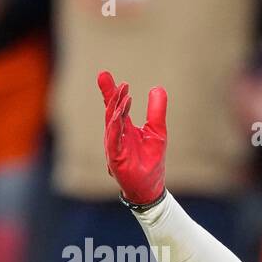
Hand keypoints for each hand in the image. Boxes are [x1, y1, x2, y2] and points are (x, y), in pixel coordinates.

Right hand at [97, 70, 167, 205]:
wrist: (150, 187)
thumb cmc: (151, 160)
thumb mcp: (157, 131)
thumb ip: (156, 111)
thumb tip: (157, 88)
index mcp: (124, 127)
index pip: (115, 106)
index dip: (110, 91)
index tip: (104, 74)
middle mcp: (116, 134)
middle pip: (111, 110)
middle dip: (110, 94)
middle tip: (108, 77)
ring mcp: (113, 145)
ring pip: (111, 122)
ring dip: (115, 107)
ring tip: (122, 92)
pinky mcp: (115, 157)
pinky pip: (113, 139)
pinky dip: (115, 127)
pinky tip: (118, 115)